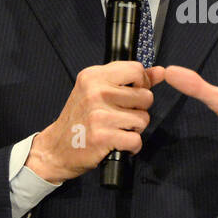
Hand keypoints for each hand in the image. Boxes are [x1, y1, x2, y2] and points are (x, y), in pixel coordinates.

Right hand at [27, 61, 165, 181]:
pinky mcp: (103, 137)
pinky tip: (118, 143)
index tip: (132, 94)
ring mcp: (99, 115)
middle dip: (139, 110)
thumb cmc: (79, 119)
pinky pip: (136, 140)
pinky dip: (131, 146)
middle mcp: (96, 92)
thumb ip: (130, 80)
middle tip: (121, 116)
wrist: (56, 148)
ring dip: (135, 128)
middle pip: (146, 96)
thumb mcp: (98, 91)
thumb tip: (161, 72)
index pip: (136, 69)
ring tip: (117, 129)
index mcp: (94, 76)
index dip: (142, 84)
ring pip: (143, 119)